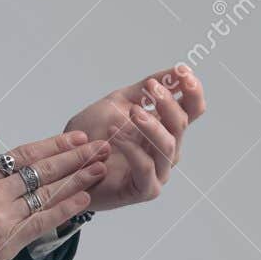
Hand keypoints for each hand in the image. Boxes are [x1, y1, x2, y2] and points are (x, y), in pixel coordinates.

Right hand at [0, 132, 108, 259]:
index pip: (25, 154)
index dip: (54, 145)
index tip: (76, 137)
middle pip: (43, 171)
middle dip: (75, 157)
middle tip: (99, 147)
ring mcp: (3, 218)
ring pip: (48, 195)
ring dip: (77, 180)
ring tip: (99, 168)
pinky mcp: (6, 242)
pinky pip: (42, 223)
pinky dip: (64, 210)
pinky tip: (84, 200)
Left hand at [64, 64, 206, 210]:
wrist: (67, 164)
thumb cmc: (93, 135)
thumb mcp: (117, 103)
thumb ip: (144, 89)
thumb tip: (178, 70)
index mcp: (165, 127)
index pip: (192, 110)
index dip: (193, 92)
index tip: (184, 72)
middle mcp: (166, 149)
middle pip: (181, 124)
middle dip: (168, 103)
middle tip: (151, 88)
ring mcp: (158, 171)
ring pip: (167, 146)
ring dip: (151, 125)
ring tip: (132, 112)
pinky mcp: (145, 189)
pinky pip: (146, 168)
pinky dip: (131, 148)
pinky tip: (114, 134)